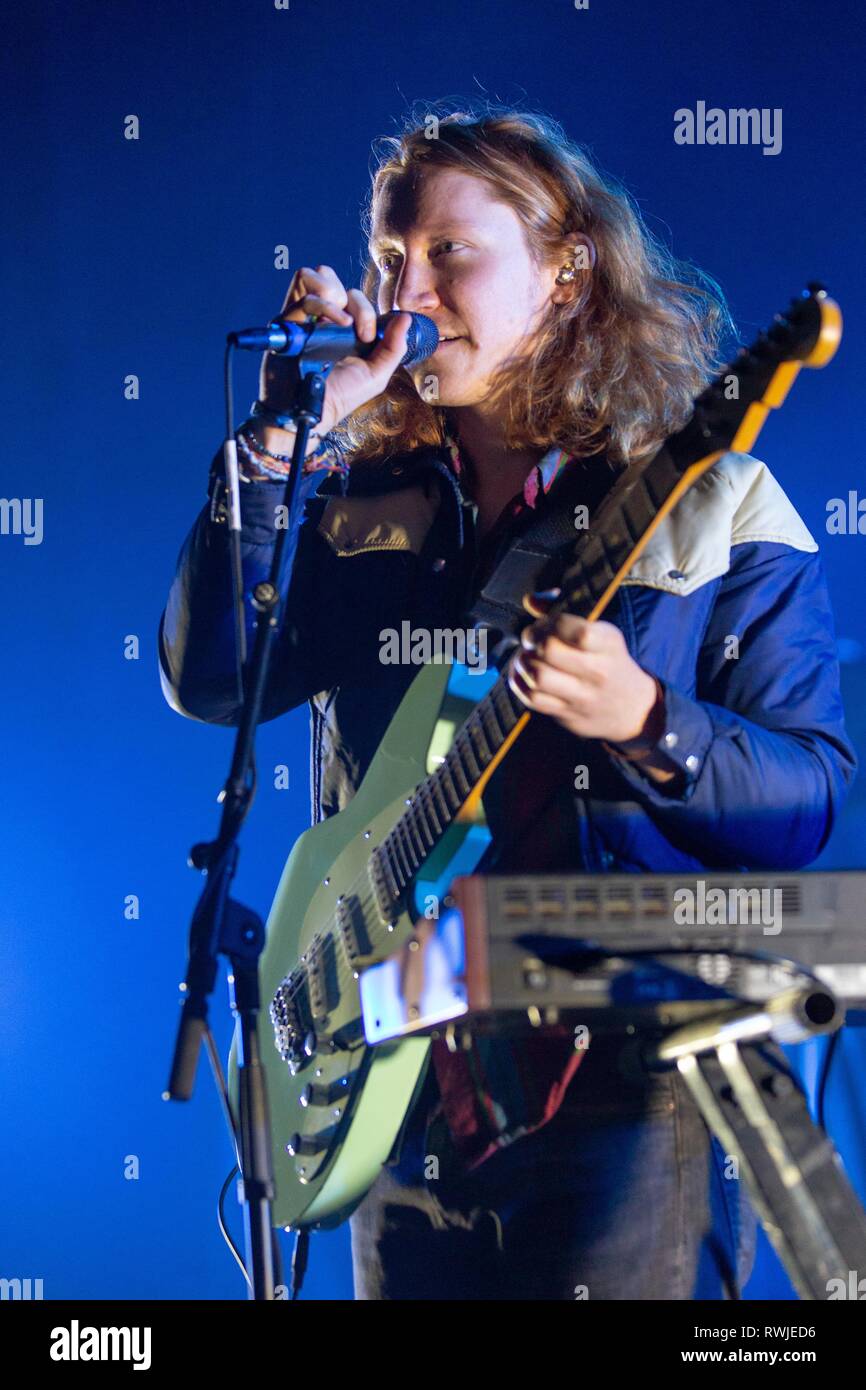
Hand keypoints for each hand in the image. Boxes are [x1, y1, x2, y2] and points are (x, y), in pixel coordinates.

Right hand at [259, 264, 410, 436]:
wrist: (309, 412)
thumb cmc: (339, 397)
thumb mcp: (375, 375)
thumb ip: (393, 347)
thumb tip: (406, 318)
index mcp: (344, 328)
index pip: (356, 297)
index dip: (366, 311)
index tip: (367, 338)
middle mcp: (322, 318)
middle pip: (336, 280)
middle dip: (354, 300)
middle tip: (355, 329)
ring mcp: (303, 317)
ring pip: (313, 276)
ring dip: (331, 290)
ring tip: (338, 320)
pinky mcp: (286, 320)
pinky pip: (299, 290)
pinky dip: (319, 299)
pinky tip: (328, 322)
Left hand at [506, 592, 660, 745]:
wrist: (632, 708)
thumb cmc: (610, 662)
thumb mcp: (602, 634)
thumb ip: (565, 613)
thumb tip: (531, 600)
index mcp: (609, 645)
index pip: (578, 632)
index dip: (551, 623)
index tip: (545, 623)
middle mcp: (597, 672)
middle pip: (550, 651)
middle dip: (532, 640)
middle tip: (531, 639)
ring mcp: (582, 697)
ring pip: (538, 676)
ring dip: (523, 662)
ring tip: (525, 656)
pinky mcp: (567, 715)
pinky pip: (532, 698)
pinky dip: (519, 682)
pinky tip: (523, 673)